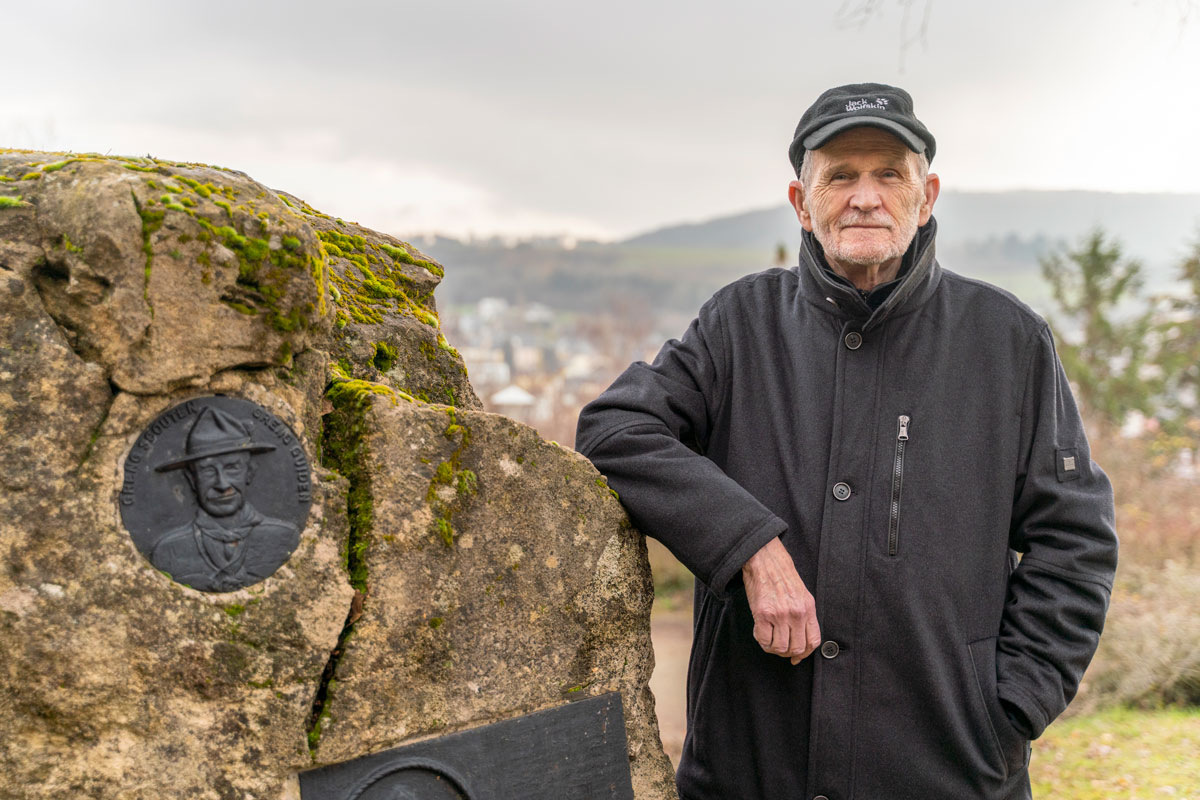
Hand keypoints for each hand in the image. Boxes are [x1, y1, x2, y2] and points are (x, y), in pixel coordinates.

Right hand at [741, 537, 819, 664]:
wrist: (764, 560)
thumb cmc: (781, 575)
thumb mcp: (801, 594)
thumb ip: (803, 615)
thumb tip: (800, 637)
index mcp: (808, 608)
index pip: (813, 641)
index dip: (805, 654)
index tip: (796, 657)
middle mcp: (796, 613)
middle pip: (797, 648)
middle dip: (787, 652)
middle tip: (779, 647)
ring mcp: (780, 614)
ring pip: (780, 647)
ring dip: (772, 648)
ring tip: (768, 639)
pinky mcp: (763, 614)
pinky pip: (764, 640)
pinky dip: (761, 640)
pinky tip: (760, 632)